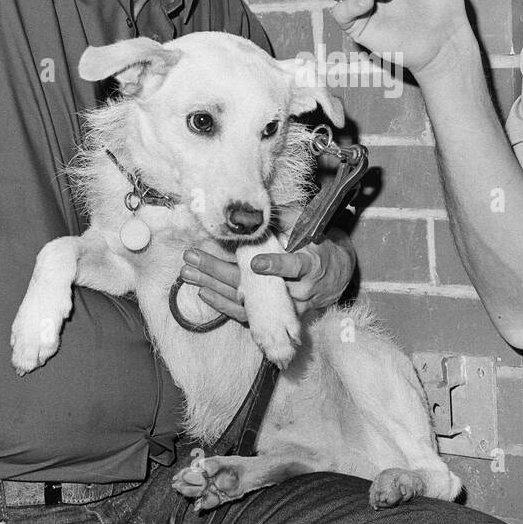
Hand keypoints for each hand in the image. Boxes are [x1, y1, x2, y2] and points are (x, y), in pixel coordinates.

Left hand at [180, 233, 354, 322]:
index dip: (275, 265)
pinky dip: (223, 303)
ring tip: (187, 273)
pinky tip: (203, 291)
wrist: (336, 276)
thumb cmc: (318, 247)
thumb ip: (289, 221)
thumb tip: (261, 206)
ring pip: (244, 301)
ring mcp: (285, 307)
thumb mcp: (311, 232)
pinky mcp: (275, 317)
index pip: (293, 266)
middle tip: (192, 258)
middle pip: (254, 284)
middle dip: (219, 270)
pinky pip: (246, 315)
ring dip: (213, 285)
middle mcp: (297, 290)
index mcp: (310, 265)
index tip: (256, 263)